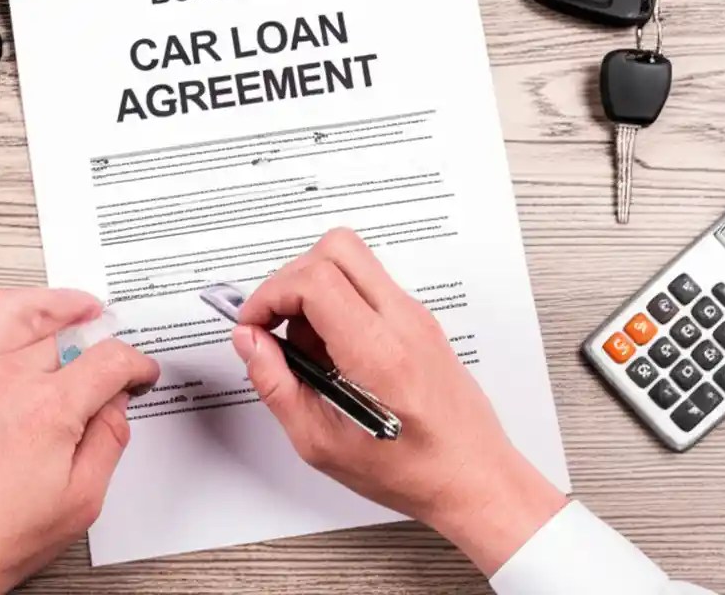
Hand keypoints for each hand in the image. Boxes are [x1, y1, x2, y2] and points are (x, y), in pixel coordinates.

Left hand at [0, 289, 159, 593]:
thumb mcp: (82, 500)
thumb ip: (109, 441)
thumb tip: (116, 405)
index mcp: (48, 409)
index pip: (109, 358)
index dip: (136, 363)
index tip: (139, 373)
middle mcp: (2, 382)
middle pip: (62, 330)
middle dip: (96, 331)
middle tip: (105, 344)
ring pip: (1, 310)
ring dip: (38, 303)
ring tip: (58, 309)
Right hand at [231, 229, 565, 574]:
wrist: (474, 477)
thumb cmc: (414, 470)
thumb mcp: (322, 443)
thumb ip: (277, 386)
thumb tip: (251, 343)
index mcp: (379, 353)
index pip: (314, 280)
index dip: (269, 294)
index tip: (253, 323)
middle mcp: (403, 321)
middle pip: (335, 248)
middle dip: (289, 278)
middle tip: (274, 322)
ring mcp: (415, 316)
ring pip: (351, 261)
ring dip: (314, 291)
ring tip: (308, 349)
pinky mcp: (418, 320)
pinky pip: (367, 287)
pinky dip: (336, 305)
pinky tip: (332, 355)